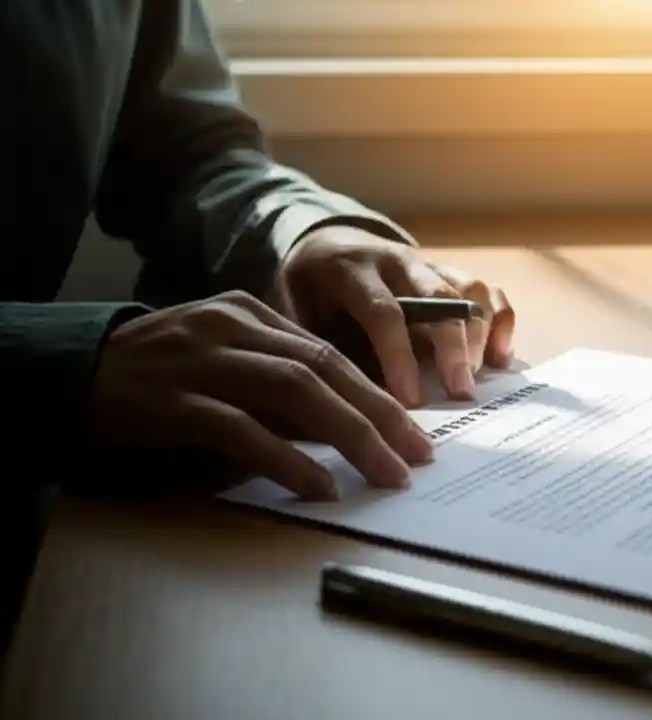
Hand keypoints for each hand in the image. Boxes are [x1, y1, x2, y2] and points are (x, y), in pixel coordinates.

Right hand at [91, 291, 433, 499]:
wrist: (72, 369)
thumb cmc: (161, 375)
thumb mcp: (224, 361)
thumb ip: (277, 383)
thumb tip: (345, 428)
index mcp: (251, 314)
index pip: (331, 353)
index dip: (380, 394)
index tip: (416, 433)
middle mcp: (232, 328)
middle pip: (326, 369)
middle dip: (380, 416)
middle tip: (417, 457)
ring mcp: (202, 361)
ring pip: (295, 391)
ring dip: (350, 435)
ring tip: (384, 473)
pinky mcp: (172, 401)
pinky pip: (242, 430)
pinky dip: (287, 459)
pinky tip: (320, 486)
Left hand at [278, 226, 514, 406]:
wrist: (327, 244)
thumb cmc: (309, 292)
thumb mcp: (298, 314)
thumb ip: (325, 350)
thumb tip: (357, 404)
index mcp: (352, 269)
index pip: (385, 312)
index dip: (400, 357)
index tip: (410, 401)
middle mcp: (397, 261)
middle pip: (440, 299)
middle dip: (454, 349)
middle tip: (461, 393)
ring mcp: (429, 265)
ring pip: (470, 292)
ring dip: (479, 337)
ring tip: (476, 379)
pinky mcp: (451, 275)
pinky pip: (488, 291)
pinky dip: (500, 322)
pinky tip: (499, 359)